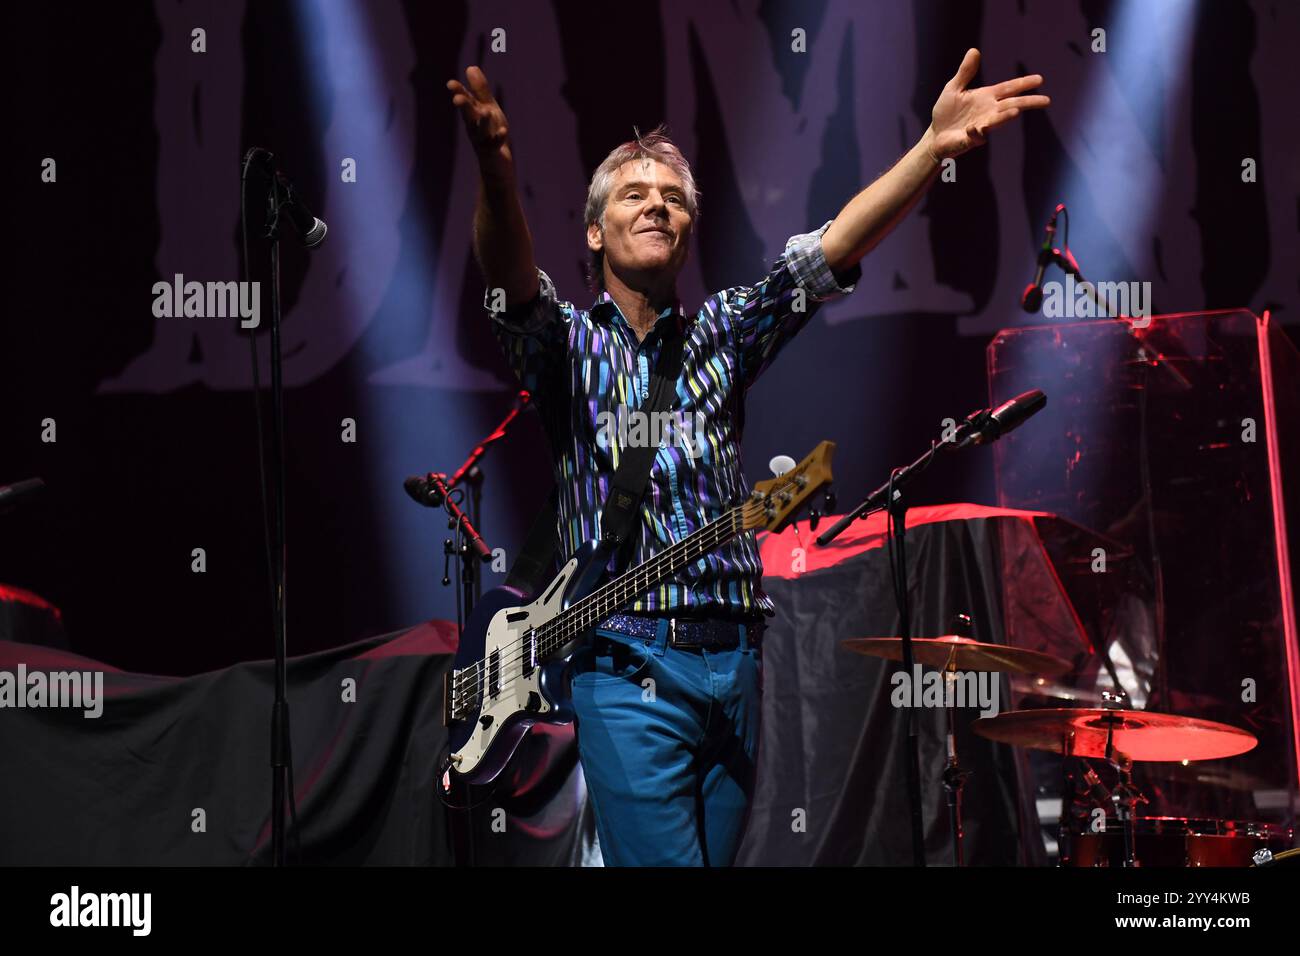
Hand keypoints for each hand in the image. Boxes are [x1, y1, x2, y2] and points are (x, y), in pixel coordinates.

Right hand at [446, 65, 512, 165]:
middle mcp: (474, 128)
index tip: (451, 84)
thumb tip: (470, 67)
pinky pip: (495, 145)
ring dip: (484, 123)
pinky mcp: (493, 153)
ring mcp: (483, 141)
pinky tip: (504, 131)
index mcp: (473, 116)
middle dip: (464, 108)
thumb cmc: (491, 133)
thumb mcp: (487, 108)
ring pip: (481, 132)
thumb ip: (480, 90)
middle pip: (469, 116)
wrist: (496, 164)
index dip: (458, 93)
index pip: (465, 102)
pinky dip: (499, 138)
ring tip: (487, 112)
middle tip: (458, 99)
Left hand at [926, 48, 1049, 160]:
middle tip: (1046, 101)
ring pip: (997, 120)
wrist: (936, 135)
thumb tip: (974, 50)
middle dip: (1028, 102)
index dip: (1023, 84)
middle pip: (1012, 104)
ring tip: (1016, 111)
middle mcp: (988, 111)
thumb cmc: (947, 112)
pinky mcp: (970, 139)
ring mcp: (981, 126)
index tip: (1039, 79)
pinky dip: (976, 131)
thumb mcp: (954, 88)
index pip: (1009, 88)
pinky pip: (976, 135)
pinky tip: (973, 127)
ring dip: (1006, 116)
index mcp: (987, 97)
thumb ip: (965, 72)